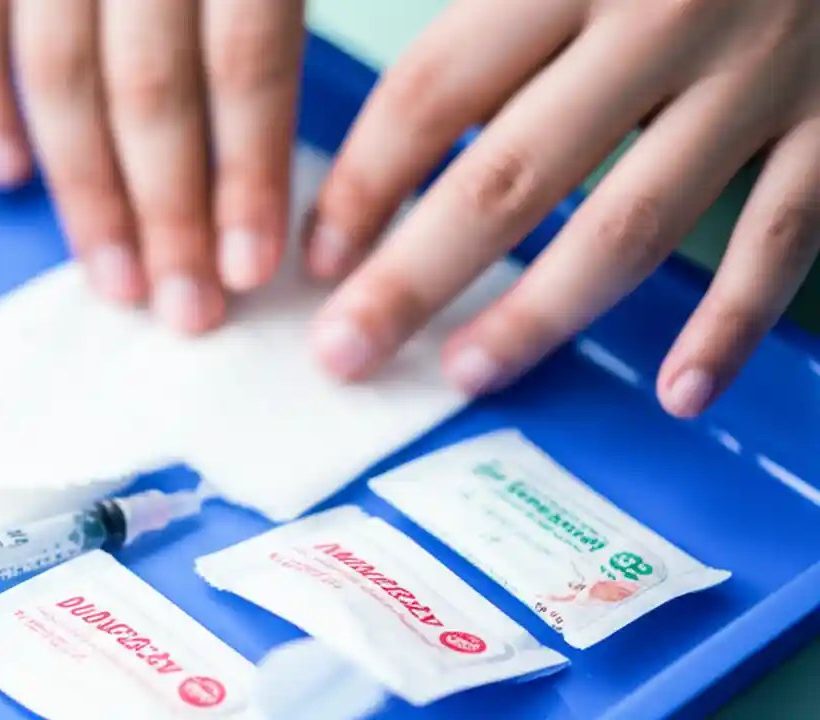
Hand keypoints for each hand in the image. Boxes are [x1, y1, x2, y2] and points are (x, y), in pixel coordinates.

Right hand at [0, 0, 305, 332]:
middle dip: (167, 212)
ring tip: (115, 280)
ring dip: (83, 188)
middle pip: (148, 88)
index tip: (249, 268)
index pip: (245, 60)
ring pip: (57, 73)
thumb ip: (272, 24)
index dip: (247, 171)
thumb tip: (270, 167)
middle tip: (184, 308)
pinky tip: (12, 176)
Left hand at [308, 0, 818, 417]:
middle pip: (509, 177)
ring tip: (464, 371)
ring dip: (536, 316)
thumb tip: (395, 107)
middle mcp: (661, 19)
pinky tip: (679, 391)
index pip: (434, 92)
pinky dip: (732, 325)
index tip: (317, 256)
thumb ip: (483, 8)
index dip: (363, 184)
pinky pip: (782, 241)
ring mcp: (757, 78)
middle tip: (346, 351)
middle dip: (413, 278)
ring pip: (627, 226)